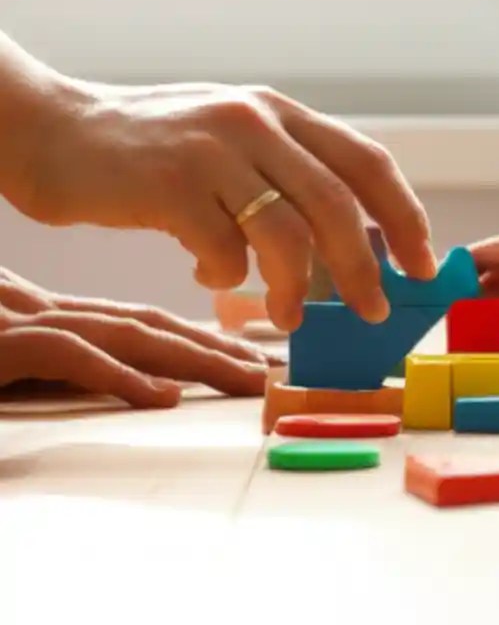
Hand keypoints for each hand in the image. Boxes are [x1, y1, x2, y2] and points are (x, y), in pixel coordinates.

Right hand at [0, 267, 272, 407]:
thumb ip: (41, 371)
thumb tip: (106, 388)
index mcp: (37, 313)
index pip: (131, 321)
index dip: (193, 338)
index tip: (243, 360)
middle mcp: (34, 308)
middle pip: (143, 323)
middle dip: (212, 347)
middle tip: (268, 371)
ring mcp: (14, 322)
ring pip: (124, 333)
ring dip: (193, 357)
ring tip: (246, 379)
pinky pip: (67, 356)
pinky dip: (120, 375)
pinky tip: (165, 397)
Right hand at [6, 79, 434, 330]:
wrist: (53, 130)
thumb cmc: (154, 151)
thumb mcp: (233, 143)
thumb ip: (288, 177)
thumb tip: (354, 250)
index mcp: (281, 113)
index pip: (369, 162)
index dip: (405, 217)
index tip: (423, 265)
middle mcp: (255, 121)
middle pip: (339, 205)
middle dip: (366, 269)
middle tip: (373, 311)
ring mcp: (212, 148)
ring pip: (288, 233)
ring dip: (298, 288)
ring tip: (288, 315)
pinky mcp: (169, 183)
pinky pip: (224, 249)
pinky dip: (225, 276)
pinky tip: (208, 274)